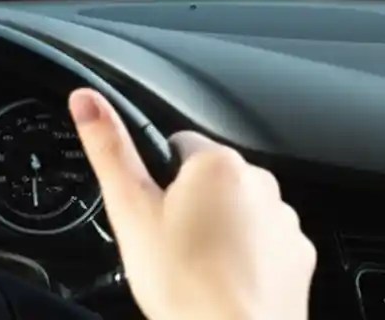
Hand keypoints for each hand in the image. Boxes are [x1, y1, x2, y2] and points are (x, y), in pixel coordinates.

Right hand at [69, 89, 315, 319]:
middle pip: (208, 180)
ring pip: (237, 212)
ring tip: (196, 270)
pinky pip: (264, 244)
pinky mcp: (298, 256)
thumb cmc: (184, 284)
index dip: (155, 181)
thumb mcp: (130, 211)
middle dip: (188, 206)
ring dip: (218, 231)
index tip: (151, 215)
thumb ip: (109, 148)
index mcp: (217, 164)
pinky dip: (246, 259)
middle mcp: (260, 183)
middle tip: (168, 247)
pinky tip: (224, 284)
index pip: (176, 146)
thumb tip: (86, 99)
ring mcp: (284, 221)